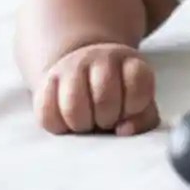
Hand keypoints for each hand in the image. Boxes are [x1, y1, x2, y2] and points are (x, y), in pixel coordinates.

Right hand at [34, 42, 159, 135]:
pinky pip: (47, 115)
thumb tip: (123, 130)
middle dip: (107, 119)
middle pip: (105, 99)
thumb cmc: (119, 98)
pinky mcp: (46, 82)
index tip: (128, 111)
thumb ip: (143, 120)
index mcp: (130, 62)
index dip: (134, 107)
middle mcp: (101, 58)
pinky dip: (59, 127)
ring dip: (82, 125)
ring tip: (87, 122)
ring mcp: (71, 67)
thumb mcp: (140, 106)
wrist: (85, 74)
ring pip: (73, 107)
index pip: (137, 84)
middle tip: (106, 120)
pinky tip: (68, 121)